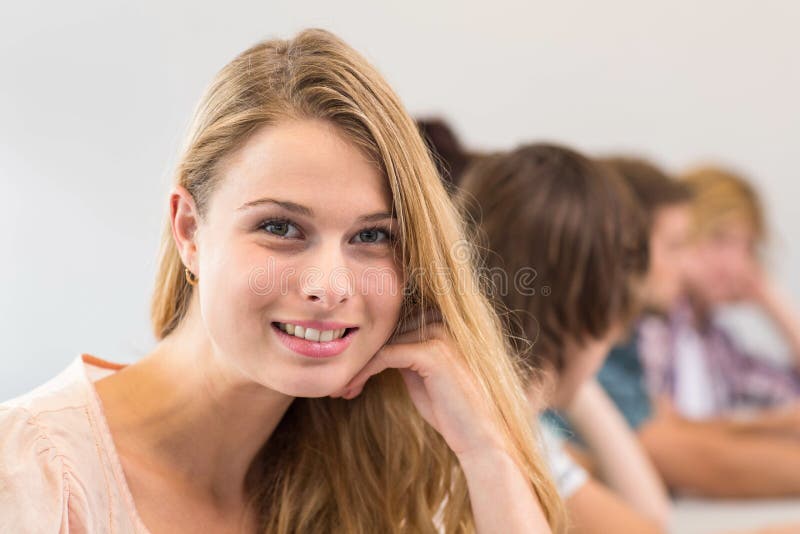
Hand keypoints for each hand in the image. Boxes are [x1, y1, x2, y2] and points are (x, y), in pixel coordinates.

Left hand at [333, 310, 507, 457]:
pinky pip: (385, 356)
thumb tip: (374, 350)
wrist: (479, 437)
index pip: (392, 324)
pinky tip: (350, 388)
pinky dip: (364, 371)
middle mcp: (441, 322)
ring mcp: (438, 335)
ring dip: (357, 365)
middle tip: (337, 382)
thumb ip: (403, 356)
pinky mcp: (432, 352)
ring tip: (340, 388)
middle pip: (384, 331)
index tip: (347, 373)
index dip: (368, 347)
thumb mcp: (421, 376)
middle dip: (359, 357)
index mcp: (440, 323)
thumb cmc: (451, 411)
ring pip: (382, 342)